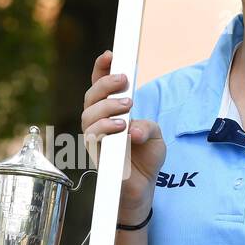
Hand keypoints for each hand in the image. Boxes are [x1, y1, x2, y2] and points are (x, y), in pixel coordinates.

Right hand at [81, 50, 165, 219]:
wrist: (142, 189)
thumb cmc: (146, 159)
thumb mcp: (156, 137)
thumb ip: (149, 126)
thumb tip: (134, 128)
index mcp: (111, 112)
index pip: (100, 86)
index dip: (101, 69)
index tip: (110, 55)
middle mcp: (98, 123)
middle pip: (90, 97)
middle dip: (105, 85)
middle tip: (124, 82)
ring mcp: (95, 139)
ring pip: (88, 115)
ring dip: (107, 107)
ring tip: (127, 108)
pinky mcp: (96, 155)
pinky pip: (93, 137)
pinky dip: (106, 129)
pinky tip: (122, 128)